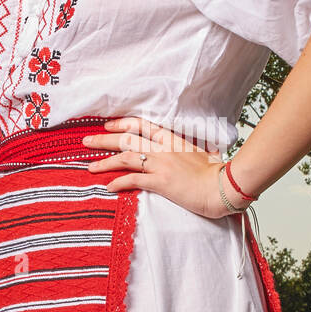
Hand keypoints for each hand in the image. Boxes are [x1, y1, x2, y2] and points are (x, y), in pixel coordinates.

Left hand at [82, 115, 243, 220]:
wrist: (224, 187)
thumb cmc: (217, 174)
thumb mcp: (203, 156)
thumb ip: (194, 152)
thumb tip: (199, 152)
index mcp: (172, 140)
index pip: (142, 125)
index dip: (122, 124)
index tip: (108, 126)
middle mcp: (163, 149)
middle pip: (127, 139)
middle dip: (103, 140)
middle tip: (86, 141)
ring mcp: (161, 164)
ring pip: (125, 157)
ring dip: (105, 162)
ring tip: (90, 167)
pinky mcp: (161, 181)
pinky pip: (133, 179)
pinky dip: (118, 182)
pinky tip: (108, 187)